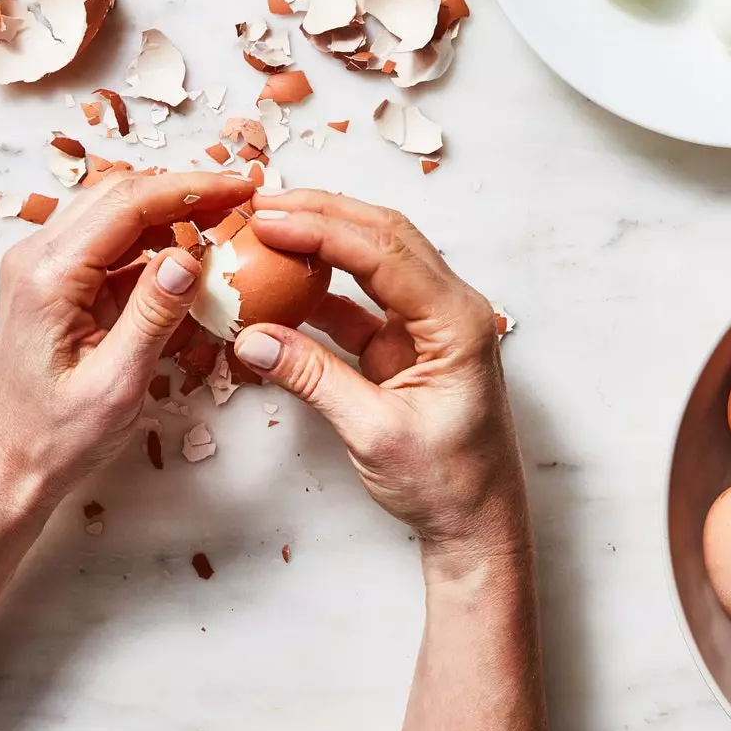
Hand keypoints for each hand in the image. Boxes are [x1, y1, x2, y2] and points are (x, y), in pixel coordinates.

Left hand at [0, 172, 255, 502]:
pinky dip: (150, 241)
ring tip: (221, 223)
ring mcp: (42, 268)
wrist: (11, 464)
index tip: (240, 189)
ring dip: (167, 211)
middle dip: (182, 191)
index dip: (190, 190)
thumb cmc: (58, 436)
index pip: (127, 204)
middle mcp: (37, 259)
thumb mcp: (116, 384)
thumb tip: (188, 258)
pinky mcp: (55, 284)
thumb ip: (152, 316)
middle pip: (117, 194)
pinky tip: (186, 256)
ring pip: (112, 212)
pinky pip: (108, 244)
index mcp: (48, 276)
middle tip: (239, 201)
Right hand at [230, 190, 528, 575]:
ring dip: (320, 243)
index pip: (384, 253)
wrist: (476, 525)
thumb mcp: (374, 432)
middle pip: (382, 237)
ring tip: (264, 230)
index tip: (268, 218)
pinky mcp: (406, 346)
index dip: (322, 229)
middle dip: (321, 215)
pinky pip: (359, 302)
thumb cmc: (448, 484)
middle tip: (259, 205)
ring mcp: (427, 325)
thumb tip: (254, 337)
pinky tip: (280, 284)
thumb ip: (313, 378)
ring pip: (372, 261)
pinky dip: (320, 290)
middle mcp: (450, 310)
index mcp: (458, 322)